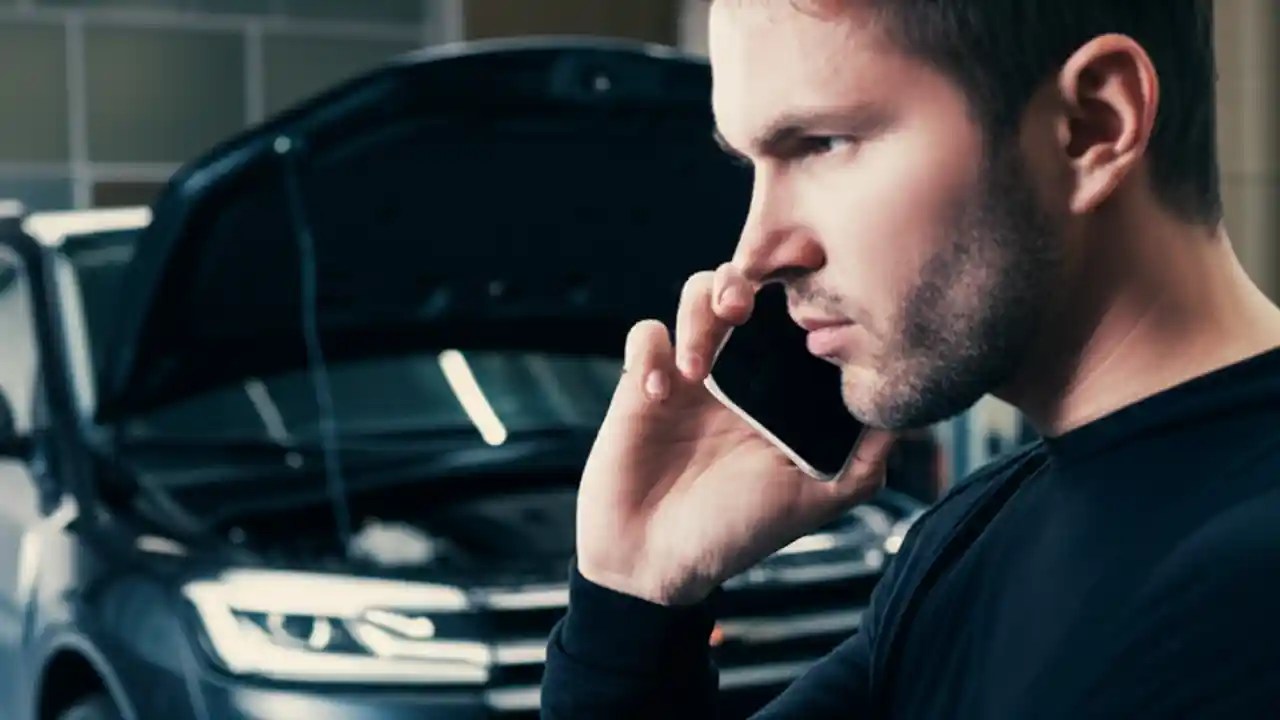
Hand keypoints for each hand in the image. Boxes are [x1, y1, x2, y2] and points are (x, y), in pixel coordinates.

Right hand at [575, 263, 896, 605]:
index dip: (803, 289)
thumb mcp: (815, 498)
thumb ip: (865, 458)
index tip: (809, 290)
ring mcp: (692, 373)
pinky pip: (646, 335)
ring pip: (697, 295)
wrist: (656, 562)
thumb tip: (909, 414)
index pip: (799, 314)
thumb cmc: (737, 533)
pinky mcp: (643, 383)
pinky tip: (658, 395)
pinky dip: (652, 351)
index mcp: (783, 388)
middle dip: (747, 279)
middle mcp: (742, 372)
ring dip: (697, 314)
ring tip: (697, 367)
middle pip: (749, 284)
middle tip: (743, 308)